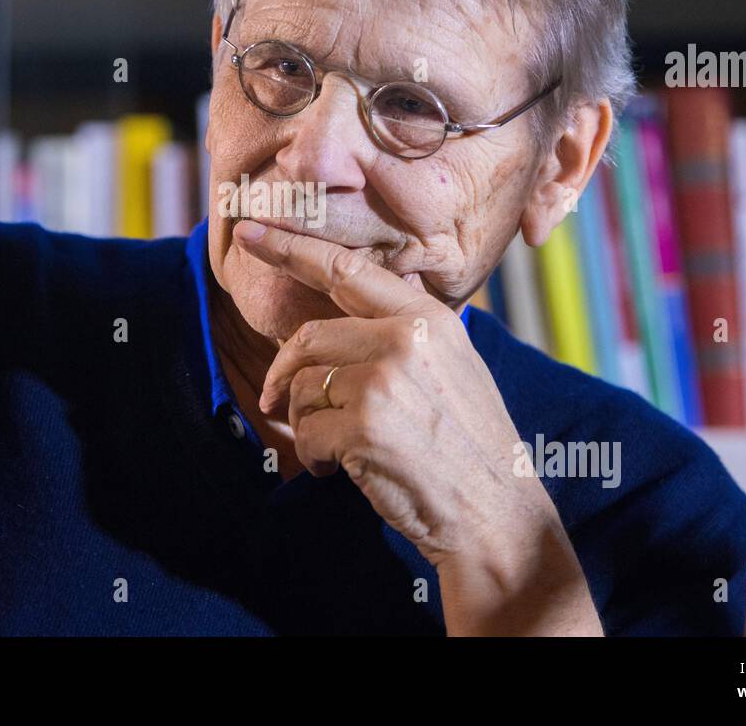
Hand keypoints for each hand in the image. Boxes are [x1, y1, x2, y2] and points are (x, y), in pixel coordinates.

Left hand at [234, 218, 602, 634]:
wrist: (496, 513)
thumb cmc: (468, 445)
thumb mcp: (454, 366)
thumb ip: (409, 329)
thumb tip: (373, 288)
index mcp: (427, 318)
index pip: (345, 271)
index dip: (290, 248)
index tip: (250, 231)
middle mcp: (405, 339)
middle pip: (308, 338)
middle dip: (285, 374)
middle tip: (278, 401)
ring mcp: (384, 381)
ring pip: (304, 388)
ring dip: (307, 425)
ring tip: (342, 447)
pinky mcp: (364, 426)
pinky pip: (306, 432)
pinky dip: (315, 457)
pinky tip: (344, 469)